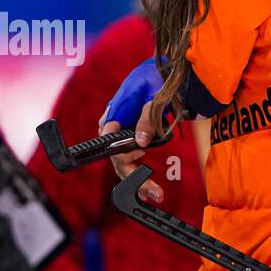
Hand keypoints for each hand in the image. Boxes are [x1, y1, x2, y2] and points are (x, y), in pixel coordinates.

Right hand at [99, 58, 167, 202]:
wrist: (161, 76)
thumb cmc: (154, 81)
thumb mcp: (154, 97)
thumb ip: (146, 118)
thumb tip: (140, 142)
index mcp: (113, 115)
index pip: (109, 137)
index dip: (121, 150)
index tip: (139, 155)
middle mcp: (113, 129)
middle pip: (116, 157)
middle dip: (132, 175)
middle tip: (150, 190)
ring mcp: (123, 137)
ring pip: (123, 164)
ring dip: (137, 181)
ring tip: (154, 194)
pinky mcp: (133, 142)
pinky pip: (132, 163)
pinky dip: (139, 177)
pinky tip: (150, 189)